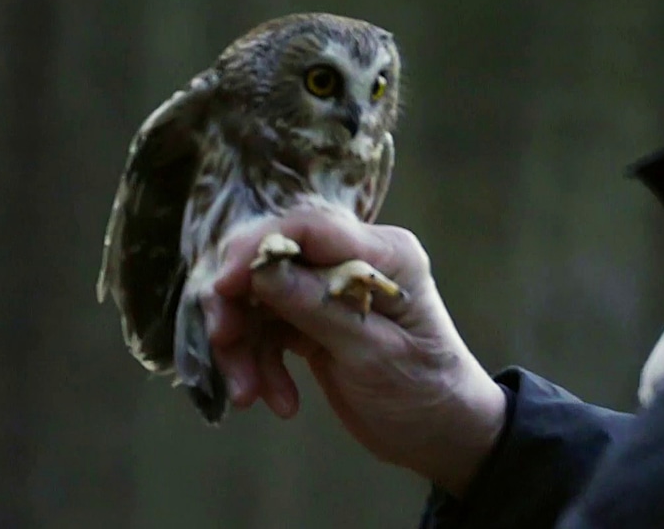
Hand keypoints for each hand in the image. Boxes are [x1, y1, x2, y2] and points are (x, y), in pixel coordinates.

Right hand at [205, 207, 507, 496]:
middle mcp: (352, 260)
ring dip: (245, 346)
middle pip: (271, 261)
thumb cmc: (424, 392)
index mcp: (383, 254)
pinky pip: (267, 328)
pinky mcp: (311, 318)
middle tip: (224, 344)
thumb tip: (261, 270)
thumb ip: (319, 308)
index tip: (222, 287)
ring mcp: (329, 288)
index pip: (308, 228)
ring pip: (259, 298)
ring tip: (248, 394)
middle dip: (239, 306)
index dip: (257, 249)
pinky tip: (278, 400)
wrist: (442, 435)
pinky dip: (260, 363)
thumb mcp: (374, 354)